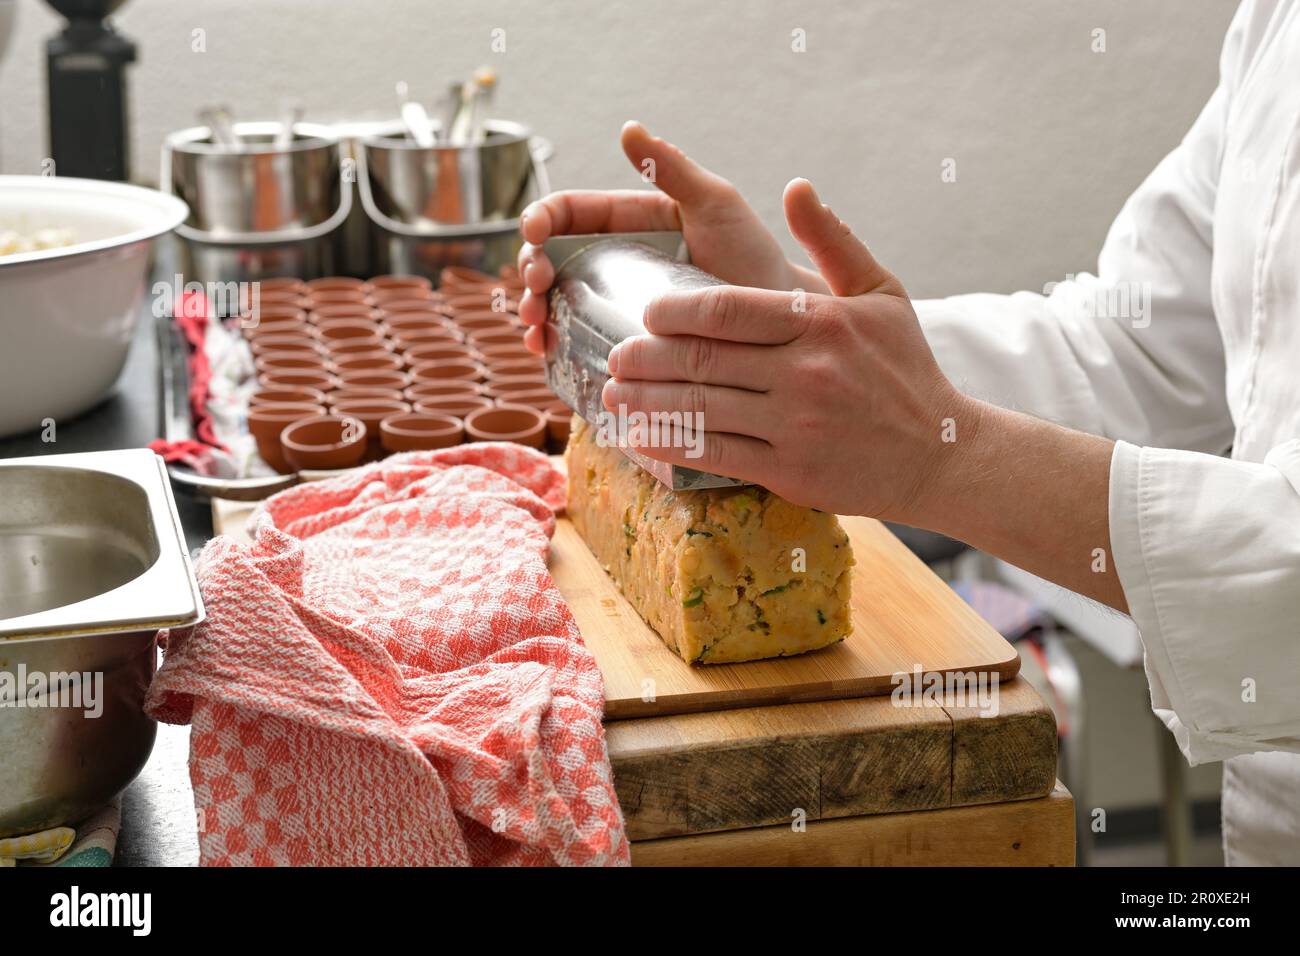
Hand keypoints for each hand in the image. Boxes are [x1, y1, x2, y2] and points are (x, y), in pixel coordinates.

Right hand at [516, 121, 823, 352]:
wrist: (780, 325)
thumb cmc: (754, 259)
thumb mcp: (716, 206)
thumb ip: (674, 169)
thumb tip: (628, 128)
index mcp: (633, 224)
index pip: (574, 212)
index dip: (544, 217)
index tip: (534, 231)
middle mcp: (618, 263)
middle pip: (553, 259)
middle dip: (530, 269)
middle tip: (536, 286)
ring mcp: (617, 305)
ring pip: (557, 302)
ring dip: (533, 310)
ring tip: (535, 325)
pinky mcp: (624, 343)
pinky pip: (576, 342)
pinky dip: (552, 346)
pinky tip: (544, 351)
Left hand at [601, 178, 976, 521]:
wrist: (940, 456)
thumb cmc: (906, 370)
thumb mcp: (882, 293)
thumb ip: (833, 240)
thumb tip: (795, 187)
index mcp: (819, 322)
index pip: (725, 309)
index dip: (672, 311)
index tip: (647, 313)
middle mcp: (804, 373)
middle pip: (700, 359)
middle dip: (646, 358)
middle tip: (616, 356)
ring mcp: (794, 425)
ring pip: (699, 409)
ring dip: (646, 402)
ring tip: (614, 395)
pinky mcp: (789, 471)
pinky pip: (714, 455)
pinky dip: (670, 446)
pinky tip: (641, 437)